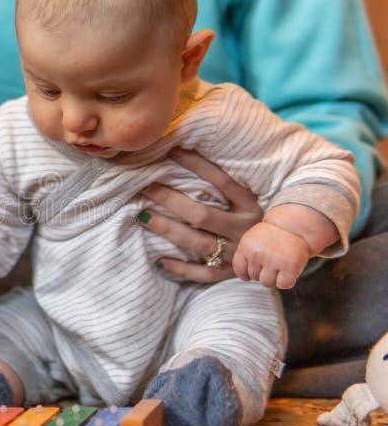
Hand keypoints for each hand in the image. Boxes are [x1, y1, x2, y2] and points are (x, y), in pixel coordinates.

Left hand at [139, 148, 262, 281]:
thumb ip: (224, 184)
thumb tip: (185, 154)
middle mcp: (245, 229)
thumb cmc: (253, 220)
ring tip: (143, 216)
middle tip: (147, 187)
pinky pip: (203, 274)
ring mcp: (238, 253)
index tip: (172, 152)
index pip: (223, 182)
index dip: (198, 165)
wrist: (281, 256)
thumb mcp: (247, 199)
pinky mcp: (230, 273)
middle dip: (171, 200)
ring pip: (198, 243)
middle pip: (203, 215)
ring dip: (168, 230)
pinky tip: (159, 260)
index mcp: (250, 205)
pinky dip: (181, 269)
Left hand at [233, 222, 309, 288]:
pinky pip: (283, 285)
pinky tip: (289, 270)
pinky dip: (287, 281)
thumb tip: (244, 276)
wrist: (294, 226)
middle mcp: (257, 254)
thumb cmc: (273, 235)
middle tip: (273, 260)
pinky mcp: (289, 266)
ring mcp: (273, 260)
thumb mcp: (252, 240)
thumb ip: (246, 255)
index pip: (240, 270)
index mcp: (245, 246)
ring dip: (275, 278)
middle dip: (263, 272)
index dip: (247, 273)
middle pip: (255, 277)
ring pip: (267, 283)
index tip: (255, 271)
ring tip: (281, 264)